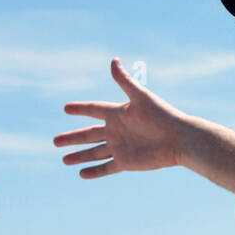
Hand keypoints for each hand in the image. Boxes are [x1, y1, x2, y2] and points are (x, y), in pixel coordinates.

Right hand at [53, 58, 185, 177]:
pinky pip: (107, 167)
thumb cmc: (162, 116)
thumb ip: (124, 81)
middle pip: (89, 134)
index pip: (94, 109)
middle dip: (72, 138)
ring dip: (79, 156)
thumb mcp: (140, 97)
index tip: (66, 108)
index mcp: (118, 113)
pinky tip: (82, 174)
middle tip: (55, 141)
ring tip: (64, 160)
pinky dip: (95, 172)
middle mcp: (117, 130)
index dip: (80, 109)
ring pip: (95, 153)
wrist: (179, 139)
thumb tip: (113, 60)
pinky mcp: (126, 162)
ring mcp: (120, 147)